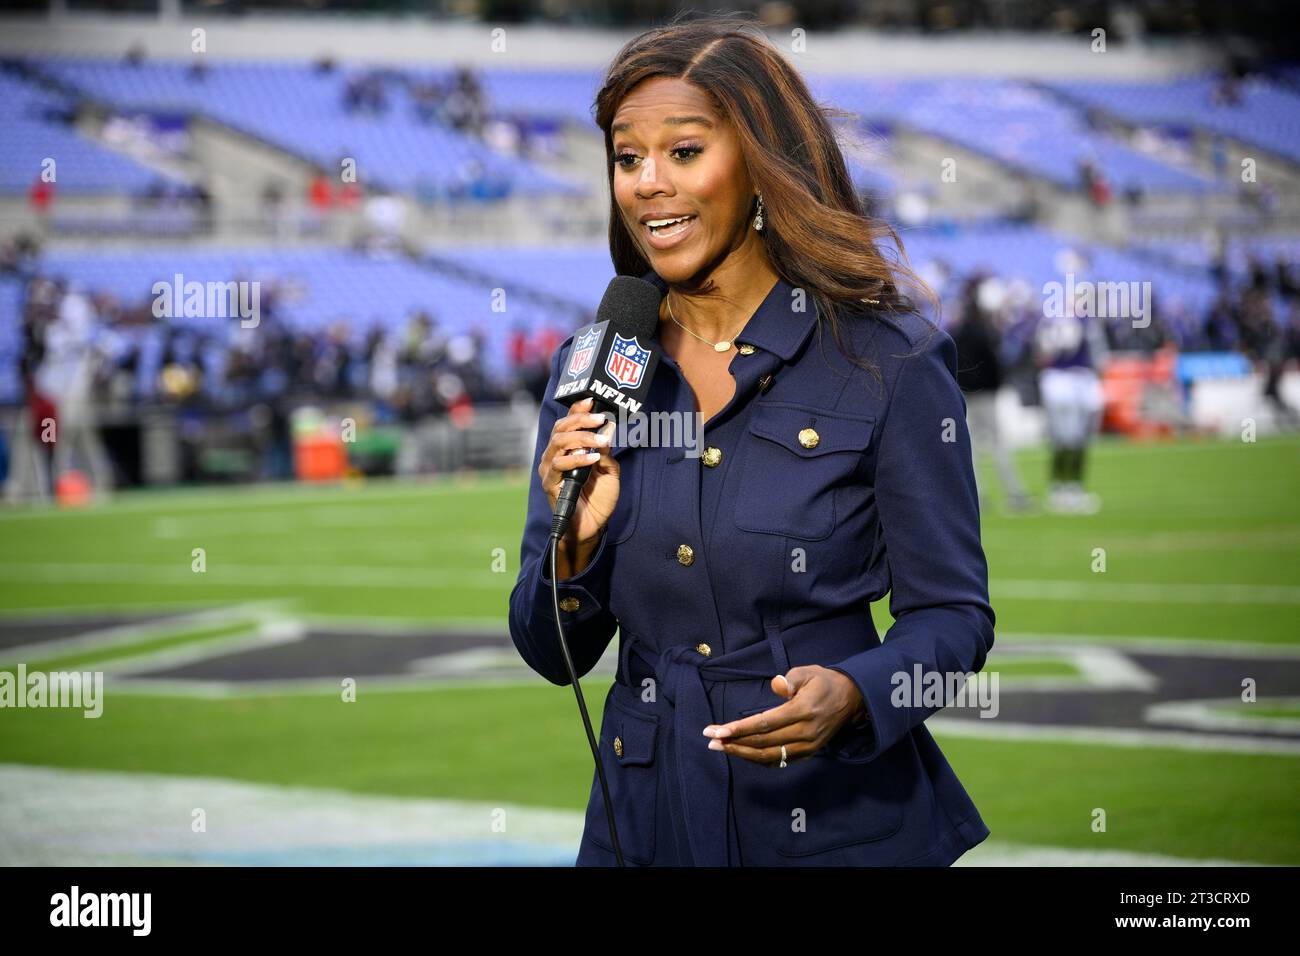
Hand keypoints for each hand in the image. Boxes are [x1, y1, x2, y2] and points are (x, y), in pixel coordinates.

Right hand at [539, 396, 619, 572]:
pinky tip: (593, 459)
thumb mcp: (609, 470)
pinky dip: (577, 459)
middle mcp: (554, 456)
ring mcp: (550, 469)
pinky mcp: (550, 484)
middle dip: (580, 420)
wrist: (592, 527)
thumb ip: (606, 450)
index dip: (578, 409)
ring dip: (581, 438)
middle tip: (599, 419)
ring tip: (600, 441)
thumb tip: (608, 426)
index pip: (569, 423)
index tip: (592, 400)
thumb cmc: (598, 499)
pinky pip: (559, 465)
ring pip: (559, 443)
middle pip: (561, 429)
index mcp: (567, 449)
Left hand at [702, 666, 865, 765]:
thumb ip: (791, 679)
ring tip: (720, 747)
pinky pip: (779, 760)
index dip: (739, 728)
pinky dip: (758, 759)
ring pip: (769, 756)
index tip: (718, 730)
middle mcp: (805, 732)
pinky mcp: (808, 753)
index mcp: (803, 711)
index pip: (765, 723)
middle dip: (734, 742)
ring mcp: (807, 746)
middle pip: (763, 742)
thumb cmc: (824, 682)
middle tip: (710, 739)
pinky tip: (741, 753)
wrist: (852, 699)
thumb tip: (776, 686)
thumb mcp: (809, 672)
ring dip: (742, 753)